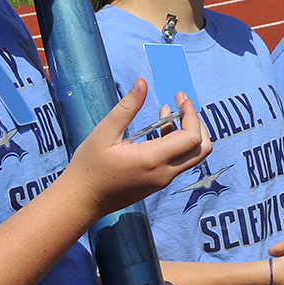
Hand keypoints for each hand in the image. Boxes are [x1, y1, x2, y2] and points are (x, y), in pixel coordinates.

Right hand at [64, 82, 211, 218]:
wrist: (81, 201)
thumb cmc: (89, 167)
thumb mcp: (105, 133)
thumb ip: (127, 108)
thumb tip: (142, 83)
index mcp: (153, 160)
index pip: (192, 138)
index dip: (192, 115)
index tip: (181, 98)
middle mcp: (164, 173)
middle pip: (202, 149)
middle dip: (197, 123)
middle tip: (182, 104)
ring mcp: (162, 180)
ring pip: (192, 156)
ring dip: (188, 132)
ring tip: (169, 110)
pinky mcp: (158, 182)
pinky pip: (178, 161)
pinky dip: (177, 143)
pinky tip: (161, 127)